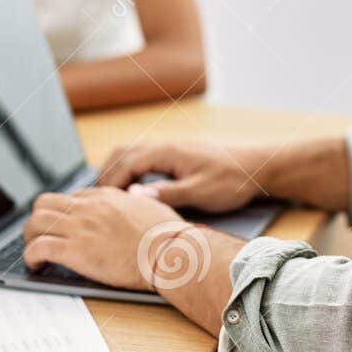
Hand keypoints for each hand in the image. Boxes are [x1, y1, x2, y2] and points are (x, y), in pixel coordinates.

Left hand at [22, 186, 195, 291]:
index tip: (64, 226)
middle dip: (38, 220)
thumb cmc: (168, 236)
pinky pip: (38, 248)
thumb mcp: (152, 206)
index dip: (64, 213)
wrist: (169, 253)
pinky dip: (30, 257)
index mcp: (107, 197)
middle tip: (40, 235)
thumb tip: (136, 199)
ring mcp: (80, 228)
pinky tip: (35, 265)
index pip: (72, 197)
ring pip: (35, 223)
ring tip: (33, 251)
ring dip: (29, 237)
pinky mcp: (75, 251)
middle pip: (44, 203)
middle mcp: (88, 209)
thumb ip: (137, 201)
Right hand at [95, 141, 263, 212]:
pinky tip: (130, 189)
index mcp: (166, 152)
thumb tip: (135, 195)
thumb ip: (167, 194)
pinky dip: (128, 170)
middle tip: (94, 201)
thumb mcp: (201, 192)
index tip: (98, 205)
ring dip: (115, 171)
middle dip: (105, 176)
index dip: (108, 185)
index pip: (124, 164)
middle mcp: (164, 146)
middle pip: (121, 154)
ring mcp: (170, 148)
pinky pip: (142, 158)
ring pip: (130, 154)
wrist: (257, 167)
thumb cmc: (232, 180)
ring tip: (107, 196)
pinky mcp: (176, 154)